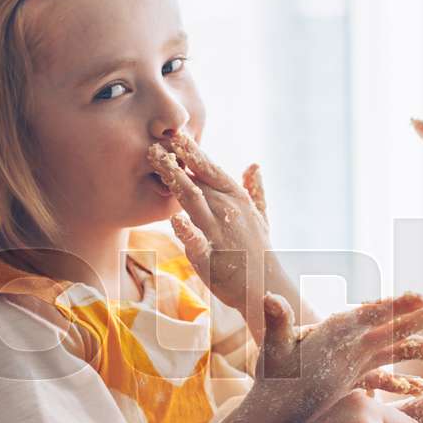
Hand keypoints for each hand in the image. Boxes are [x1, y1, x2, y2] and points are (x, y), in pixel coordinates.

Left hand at [148, 132, 291, 338]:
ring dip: (175, 181)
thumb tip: (254, 165)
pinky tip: (175, 219)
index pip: (212, 170)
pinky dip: (187, 230)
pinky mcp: (211, 258)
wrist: (266, 288)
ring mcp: (220, 233)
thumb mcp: (261, 217)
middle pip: (199, 180)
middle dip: (178, 160)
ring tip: (158, 164)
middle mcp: (229, 211)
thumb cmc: (259, 252)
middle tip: (156, 142)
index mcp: (238, 200)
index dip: (194, 152)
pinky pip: (196, 241)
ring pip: (194, 201)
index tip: (177, 134)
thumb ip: (255, 190)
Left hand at [251, 287, 422, 402]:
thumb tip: (269, 297)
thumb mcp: (277, 348)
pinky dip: (404, 383)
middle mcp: (352, 341)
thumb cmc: (272, 377)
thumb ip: (277, 322)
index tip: (421, 296)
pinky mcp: (354, 379)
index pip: (373, 312)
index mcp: (338, 329)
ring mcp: (356, 360)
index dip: (397, 305)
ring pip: (400, 351)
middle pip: (397, 326)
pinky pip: (385, 378)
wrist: (270, 405)